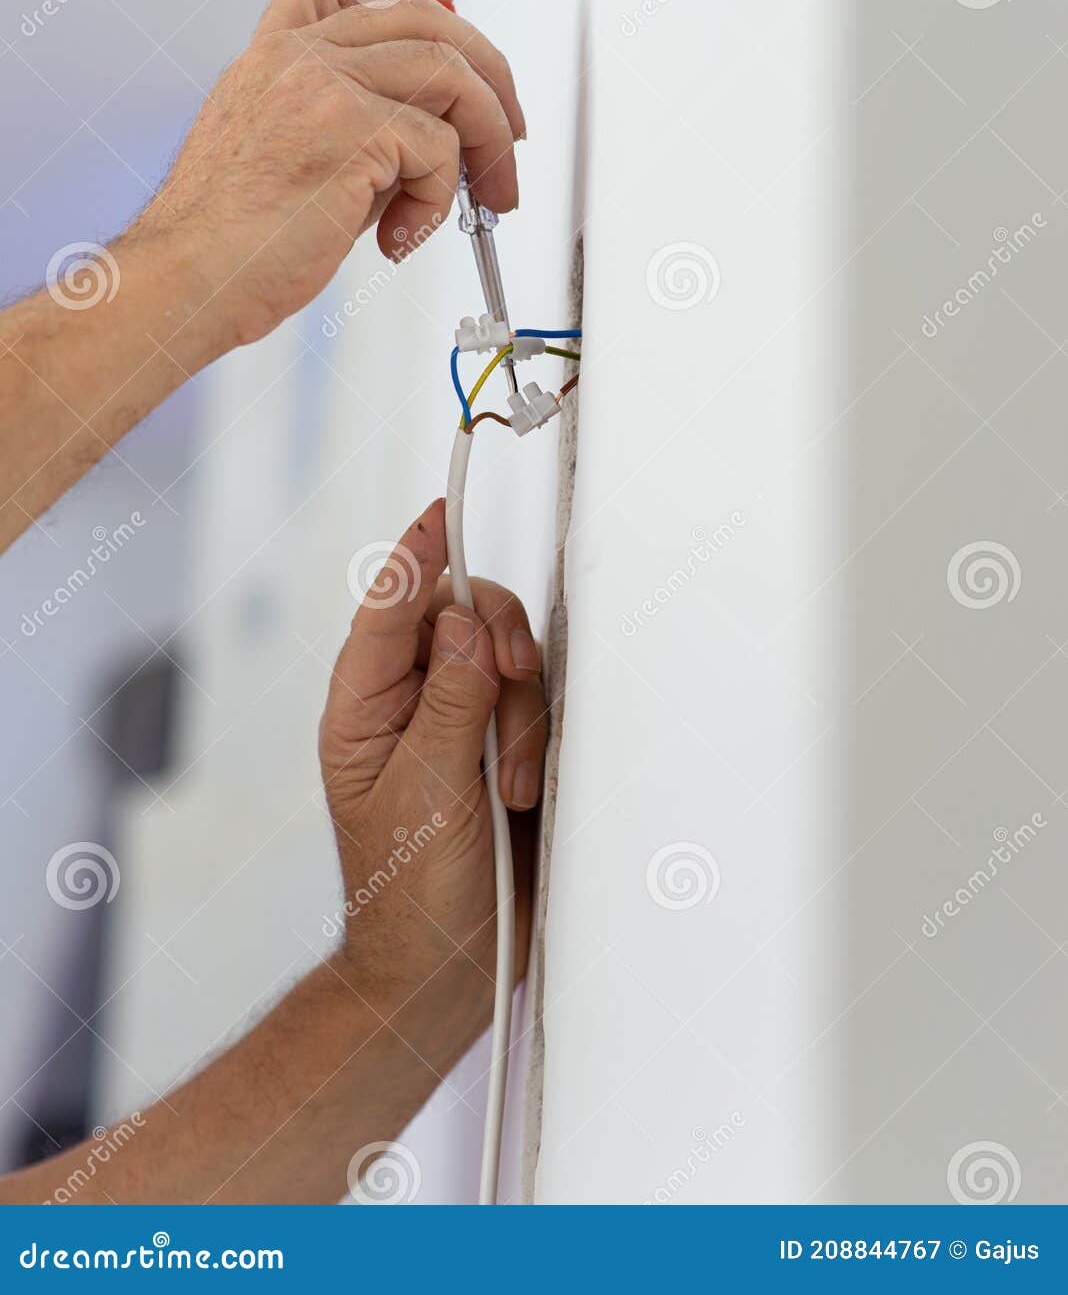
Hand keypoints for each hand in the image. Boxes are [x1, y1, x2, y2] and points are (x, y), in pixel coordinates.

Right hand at [128, 0, 524, 349]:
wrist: (188, 279)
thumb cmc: (229, 244)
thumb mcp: (285, 162)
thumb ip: (348, 131)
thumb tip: (429, 139)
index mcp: (272, 59)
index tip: (452, 6)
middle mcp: (296, 57)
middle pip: (422, 19)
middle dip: (487, 74)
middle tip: (508, 135)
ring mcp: (321, 83)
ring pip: (449, 73)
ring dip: (488, 139)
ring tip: (487, 195)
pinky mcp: (349, 128)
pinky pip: (439, 147)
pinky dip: (441, 200)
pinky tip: (403, 236)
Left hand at [318, 499, 546, 1049]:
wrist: (447, 966)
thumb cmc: (413, 894)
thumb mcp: (430, 792)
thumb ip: (452, 699)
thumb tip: (469, 621)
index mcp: (363, 709)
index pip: (387, 610)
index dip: (416, 556)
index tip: (443, 512)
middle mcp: (406, 706)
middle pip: (459, 618)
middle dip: (495, 646)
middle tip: (509, 682)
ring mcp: (453, 726)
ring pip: (503, 660)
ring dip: (519, 712)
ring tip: (508, 783)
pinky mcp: (496, 747)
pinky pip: (527, 701)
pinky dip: (535, 734)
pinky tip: (522, 788)